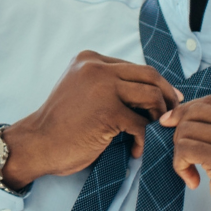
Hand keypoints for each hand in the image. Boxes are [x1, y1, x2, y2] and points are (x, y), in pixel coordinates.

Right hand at [0, 51, 182, 188]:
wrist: (36, 144)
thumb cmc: (61, 125)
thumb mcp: (83, 91)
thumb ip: (108, 85)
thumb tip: (149, 92)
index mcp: (90, 59)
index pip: (135, 67)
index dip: (155, 84)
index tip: (167, 100)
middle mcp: (96, 67)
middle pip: (149, 76)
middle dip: (167, 96)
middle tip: (174, 115)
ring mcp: (102, 87)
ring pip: (151, 96)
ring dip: (159, 118)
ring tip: (153, 133)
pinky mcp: (108, 111)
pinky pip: (142, 123)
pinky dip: (144, 139)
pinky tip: (135, 150)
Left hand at [160, 96, 210, 210]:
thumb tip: (183, 115)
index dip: (187, 111)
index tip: (175, 129)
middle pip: (196, 112)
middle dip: (180, 132)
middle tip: (185, 157)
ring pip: (186, 130)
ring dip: (180, 153)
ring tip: (191, 172)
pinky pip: (185, 149)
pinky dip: (180, 165)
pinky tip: (193, 181)